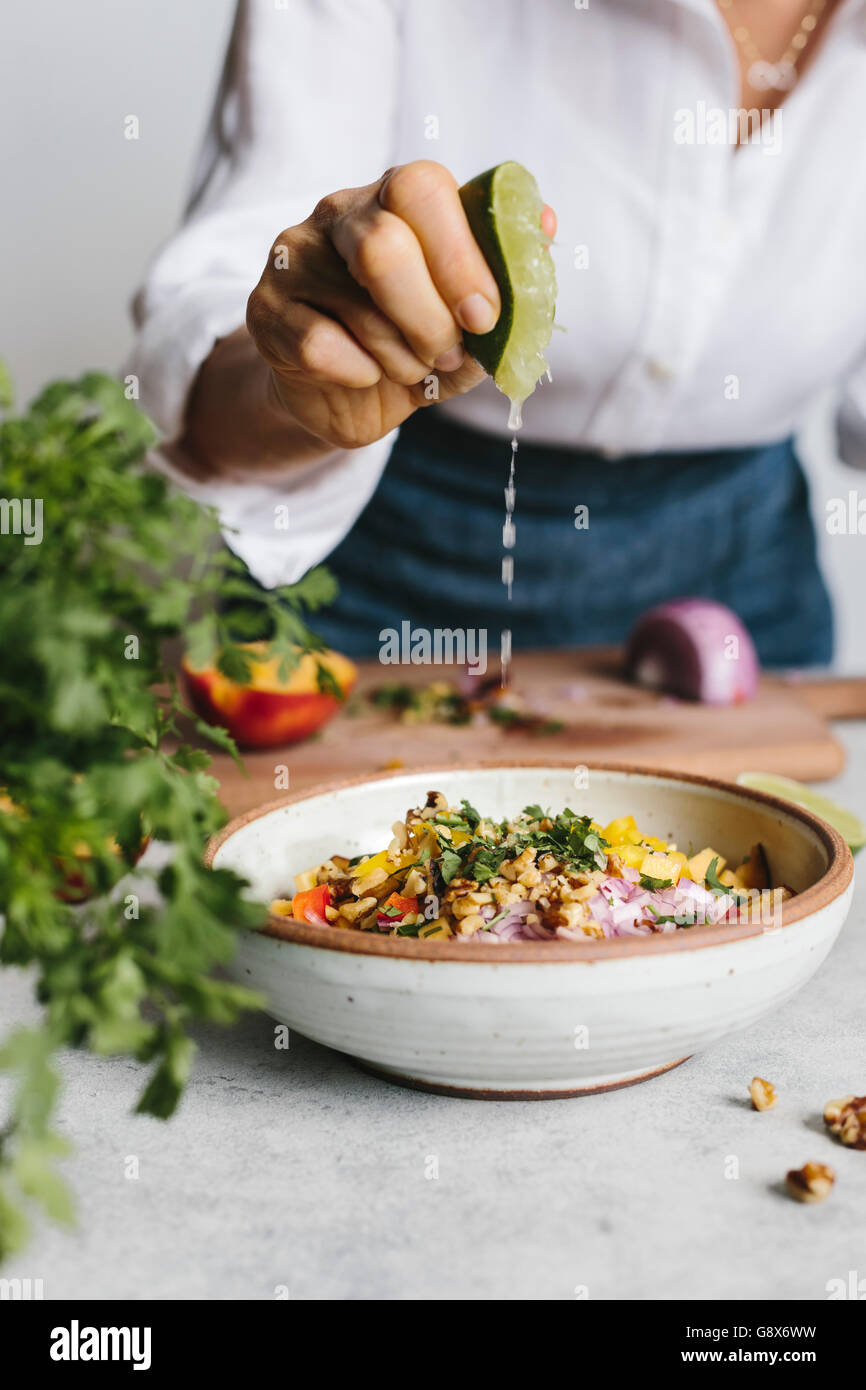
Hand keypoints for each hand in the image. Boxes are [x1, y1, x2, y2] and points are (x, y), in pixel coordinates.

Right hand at [246, 161, 503, 450]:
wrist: (346, 396)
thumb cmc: (416, 342)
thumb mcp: (472, 318)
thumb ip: (507, 276)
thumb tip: (544, 224)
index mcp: (397, 196)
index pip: (422, 188)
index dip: (460, 257)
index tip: (484, 316)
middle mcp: (340, 212)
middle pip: (382, 245)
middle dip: (428, 317)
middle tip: (447, 353)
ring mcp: (295, 257)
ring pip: (356, 307)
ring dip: (401, 357)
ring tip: (408, 367)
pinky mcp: (265, 310)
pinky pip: (319, 346)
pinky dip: (358, 373)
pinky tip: (362, 374)